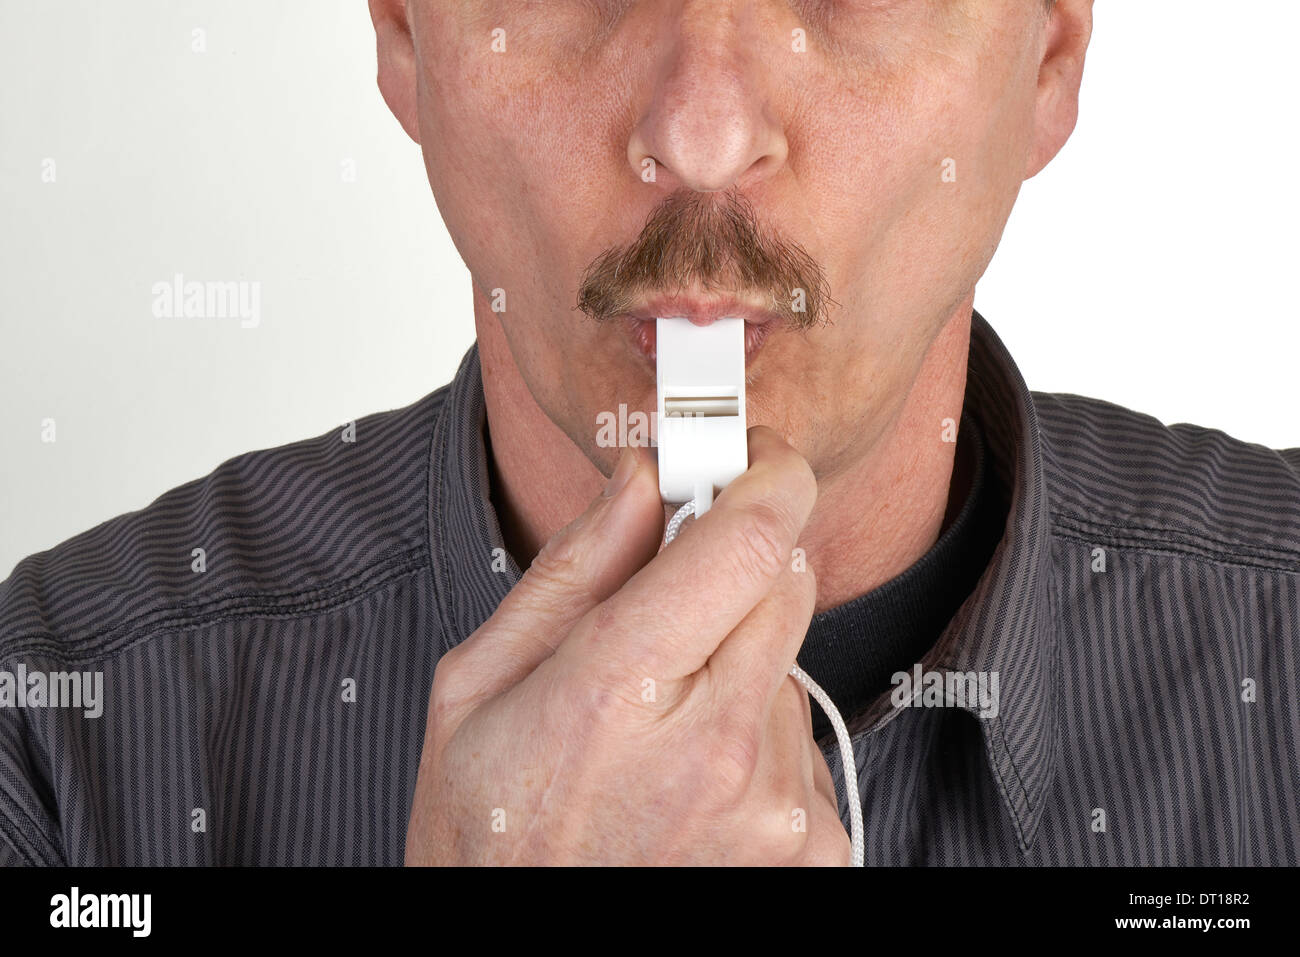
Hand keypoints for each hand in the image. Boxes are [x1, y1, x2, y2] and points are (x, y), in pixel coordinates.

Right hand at [404, 427, 848, 864]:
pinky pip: (803, 740)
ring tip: (658, 727)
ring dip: (738, 664)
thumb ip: (574, 569)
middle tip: (674, 596)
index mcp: (618, 691)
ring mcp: (772, 807)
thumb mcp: (479, 686)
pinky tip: (690, 776)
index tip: (752, 456)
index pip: (746, 541)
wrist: (513, 953)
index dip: (763, 477)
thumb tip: (641, 483)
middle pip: (786, 584)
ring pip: (789, 662)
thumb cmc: (486, 833)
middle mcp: (716, 750)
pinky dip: (757, 737)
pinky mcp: (809, 845)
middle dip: (738, 565)